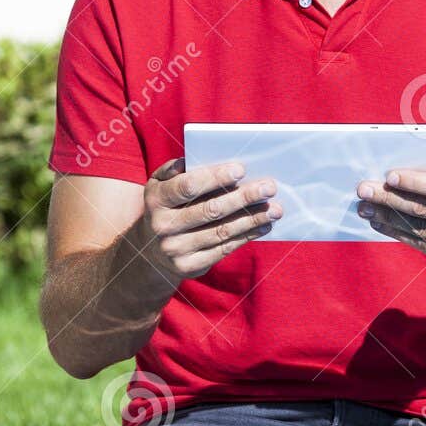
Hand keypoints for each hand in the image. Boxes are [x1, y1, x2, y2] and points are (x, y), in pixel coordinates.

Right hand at [140, 157, 280, 281]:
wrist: (149, 251)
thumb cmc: (166, 205)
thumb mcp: (161, 184)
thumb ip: (177, 169)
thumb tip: (199, 158)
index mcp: (155, 198)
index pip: (188, 186)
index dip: (215, 177)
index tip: (241, 169)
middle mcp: (162, 225)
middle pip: (210, 210)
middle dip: (243, 197)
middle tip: (269, 187)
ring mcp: (174, 249)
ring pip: (222, 231)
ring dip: (252, 219)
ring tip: (275, 209)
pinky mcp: (188, 267)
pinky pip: (223, 249)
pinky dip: (247, 236)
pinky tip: (264, 226)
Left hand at [356, 147, 425, 268]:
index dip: (415, 182)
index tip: (389, 176)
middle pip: (425, 209)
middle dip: (390, 198)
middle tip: (364, 190)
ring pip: (419, 229)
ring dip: (387, 217)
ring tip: (365, 207)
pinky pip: (421, 245)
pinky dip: (396, 233)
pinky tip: (379, 223)